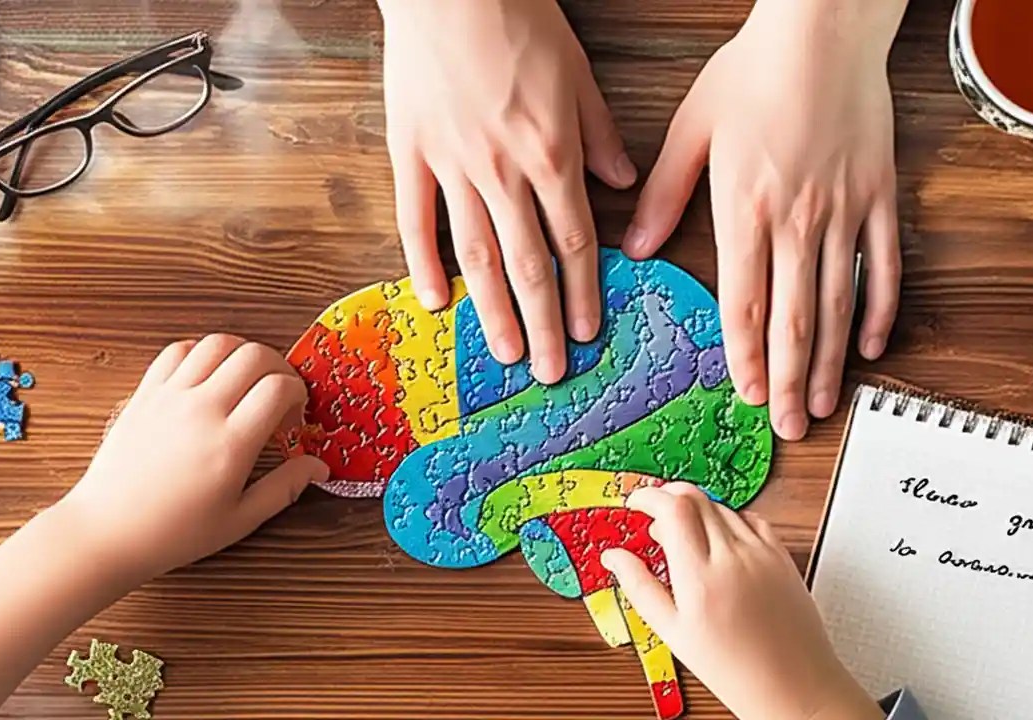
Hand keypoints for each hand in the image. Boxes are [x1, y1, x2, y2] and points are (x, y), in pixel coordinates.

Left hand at [58, 335, 327, 581]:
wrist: (106, 531)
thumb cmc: (173, 533)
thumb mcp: (239, 520)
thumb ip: (284, 488)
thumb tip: (319, 466)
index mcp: (230, 445)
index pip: (278, 387)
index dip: (298, 392)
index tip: (295, 415)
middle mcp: (202, 411)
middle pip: (254, 354)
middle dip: (278, 366)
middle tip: (278, 393)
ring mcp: (170, 397)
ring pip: (217, 343)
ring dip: (242, 353)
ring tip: (245, 380)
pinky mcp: (145, 393)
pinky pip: (178, 350)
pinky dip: (201, 352)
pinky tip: (208, 377)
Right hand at [379, 0, 636, 382]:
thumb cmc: (518, 20)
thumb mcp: (577, 74)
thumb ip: (600, 135)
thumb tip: (623, 183)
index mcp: (550, 153)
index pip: (573, 241)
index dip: (581, 292)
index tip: (586, 333)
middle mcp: (502, 171)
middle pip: (528, 262)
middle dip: (542, 323)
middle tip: (548, 371)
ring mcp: (451, 166)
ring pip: (475, 255)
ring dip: (492, 310)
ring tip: (503, 353)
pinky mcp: (409, 152)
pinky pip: (414, 221)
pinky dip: (422, 263)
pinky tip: (433, 301)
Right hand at [602, 484, 880, 719]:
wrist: (792, 684)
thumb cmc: (733, 668)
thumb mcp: (673, 632)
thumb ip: (640, 587)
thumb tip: (614, 557)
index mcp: (700, 578)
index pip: (672, 508)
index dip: (649, 496)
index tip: (636, 502)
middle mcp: (733, 558)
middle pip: (697, 498)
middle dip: (669, 496)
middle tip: (655, 514)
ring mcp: (762, 554)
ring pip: (722, 506)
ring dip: (697, 508)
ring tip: (685, 535)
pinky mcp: (782, 556)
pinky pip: (752, 519)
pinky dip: (729, 518)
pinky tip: (721, 538)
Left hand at [623, 1, 906, 439]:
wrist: (823, 30)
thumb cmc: (754, 72)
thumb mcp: (691, 127)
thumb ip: (664, 193)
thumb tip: (635, 245)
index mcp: (745, 208)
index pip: (743, 303)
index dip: (743, 357)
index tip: (743, 396)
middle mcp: (797, 220)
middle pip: (791, 319)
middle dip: (786, 380)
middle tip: (788, 427)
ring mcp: (844, 212)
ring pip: (837, 304)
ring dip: (828, 362)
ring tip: (822, 405)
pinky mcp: (879, 197)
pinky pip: (883, 266)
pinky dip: (880, 310)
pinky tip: (873, 346)